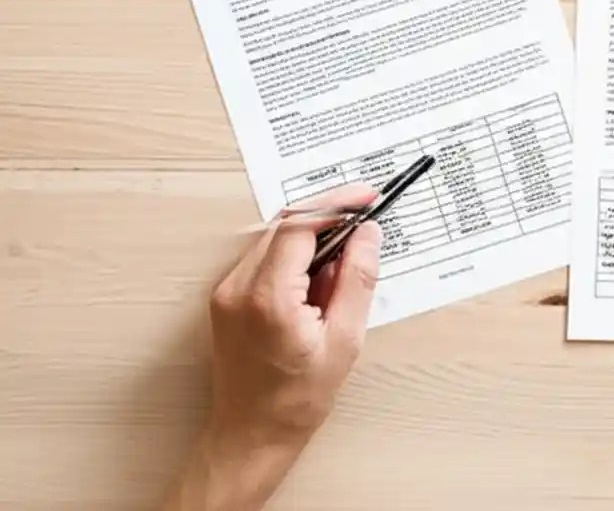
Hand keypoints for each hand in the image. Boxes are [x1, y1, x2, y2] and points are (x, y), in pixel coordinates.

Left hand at [163, 183, 382, 510]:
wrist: (251, 434)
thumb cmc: (298, 399)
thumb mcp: (344, 341)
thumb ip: (357, 280)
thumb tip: (367, 235)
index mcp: (269, 297)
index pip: (300, 226)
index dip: (336, 204)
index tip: (367, 199)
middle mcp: (239, 287)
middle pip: (284, 225)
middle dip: (327, 214)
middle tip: (365, 214)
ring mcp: (227, 292)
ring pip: (274, 239)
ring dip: (312, 236)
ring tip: (347, 257)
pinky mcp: (226, 298)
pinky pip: (263, 259)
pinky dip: (295, 255)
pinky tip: (320, 276)